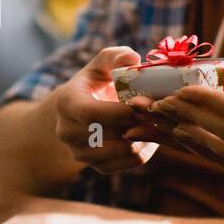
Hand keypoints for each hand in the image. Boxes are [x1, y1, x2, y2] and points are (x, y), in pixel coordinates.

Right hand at [49, 47, 168, 174]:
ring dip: (143, 136)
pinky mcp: (97, 166)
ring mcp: (80, 152)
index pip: (90, 114)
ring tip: (152, 120)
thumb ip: (116, 57)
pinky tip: (147, 133)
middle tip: (157, 111)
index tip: (142, 103)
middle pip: (109, 134)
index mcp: (66, 103)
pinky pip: (130, 163)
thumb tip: (132, 59)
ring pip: (122, 151)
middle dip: (137, 123)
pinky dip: (145, 149)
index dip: (120, 112)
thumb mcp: (103, 64)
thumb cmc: (96, 82)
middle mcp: (67, 132)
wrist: (79, 113)